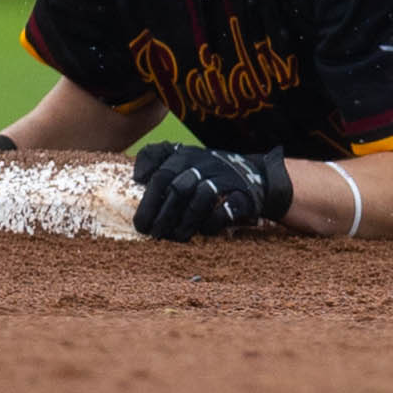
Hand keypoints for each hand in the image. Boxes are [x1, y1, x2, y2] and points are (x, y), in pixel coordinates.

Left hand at [131, 143, 292, 240]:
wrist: (255, 175)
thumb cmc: (207, 171)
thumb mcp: (182, 158)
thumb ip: (156, 158)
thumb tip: (137, 177)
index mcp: (185, 154)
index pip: (160, 173)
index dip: (148, 200)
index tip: (140, 224)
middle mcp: (203, 163)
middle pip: (177, 187)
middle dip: (162, 214)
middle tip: (153, 234)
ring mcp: (224, 178)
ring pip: (200, 197)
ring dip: (185, 221)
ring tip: (176, 237)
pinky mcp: (242, 195)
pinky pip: (226, 209)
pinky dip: (212, 223)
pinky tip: (204, 230)